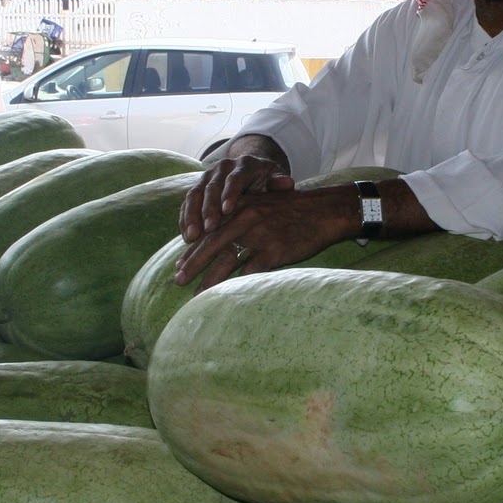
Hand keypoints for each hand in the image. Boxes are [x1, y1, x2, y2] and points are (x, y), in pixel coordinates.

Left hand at [175, 185, 357, 292]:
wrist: (324, 211)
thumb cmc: (292, 210)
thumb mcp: (262, 205)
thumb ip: (239, 218)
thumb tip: (217, 238)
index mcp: (240, 208)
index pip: (209, 229)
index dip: (193, 249)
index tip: (179, 264)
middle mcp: (246, 219)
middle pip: (211, 244)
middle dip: (192, 264)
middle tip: (177, 280)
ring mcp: (260, 235)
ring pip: (227, 260)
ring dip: (209, 280)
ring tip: (197, 295)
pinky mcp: (274, 250)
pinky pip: (251, 271)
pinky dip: (237, 285)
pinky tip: (227, 297)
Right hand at [179, 136, 293, 243]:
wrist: (252, 171)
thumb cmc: (267, 180)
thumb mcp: (276, 178)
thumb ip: (279, 182)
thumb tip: (286, 183)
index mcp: (243, 165)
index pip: (235, 178)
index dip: (230, 193)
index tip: (227, 211)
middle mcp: (222, 169)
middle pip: (211, 187)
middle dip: (208, 209)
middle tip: (208, 229)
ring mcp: (207, 178)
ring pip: (194, 195)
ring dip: (191, 216)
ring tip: (191, 237)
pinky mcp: (197, 189)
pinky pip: (186, 204)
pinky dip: (185, 220)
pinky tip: (186, 237)